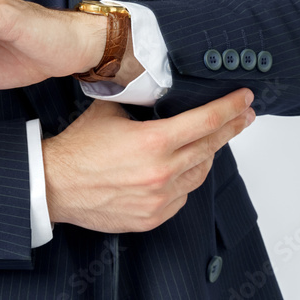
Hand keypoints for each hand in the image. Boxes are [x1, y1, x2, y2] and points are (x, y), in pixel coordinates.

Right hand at [42, 89, 255, 232]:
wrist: (54, 186)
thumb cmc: (79, 148)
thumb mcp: (113, 110)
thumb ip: (143, 99)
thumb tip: (162, 83)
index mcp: (154, 142)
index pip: (207, 121)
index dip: (231, 108)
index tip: (245, 99)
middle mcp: (162, 172)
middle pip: (211, 146)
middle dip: (232, 127)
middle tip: (245, 116)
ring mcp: (160, 198)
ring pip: (200, 172)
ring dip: (207, 154)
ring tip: (209, 140)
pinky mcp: (153, 216)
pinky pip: (183, 195)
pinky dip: (185, 179)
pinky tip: (181, 168)